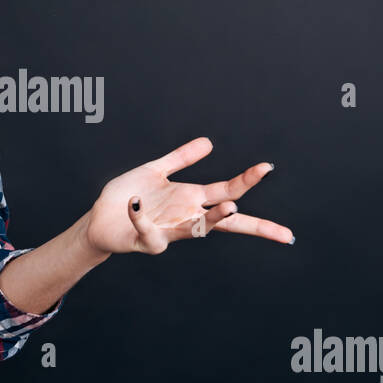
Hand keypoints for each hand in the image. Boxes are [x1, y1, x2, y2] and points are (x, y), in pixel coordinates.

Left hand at [84, 136, 292, 254]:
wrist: (99, 219)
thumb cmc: (128, 197)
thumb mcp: (155, 172)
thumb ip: (180, 158)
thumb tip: (209, 142)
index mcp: (190, 199)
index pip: (228, 191)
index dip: (247, 180)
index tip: (268, 167)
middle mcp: (185, 217)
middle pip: (226, 222)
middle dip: (253, 225)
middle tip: (283, 232)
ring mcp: (167, 231)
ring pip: (196, 230)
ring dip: (212, 221)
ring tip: (230, 208)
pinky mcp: (144, 241)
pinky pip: (147, 230)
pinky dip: (141, 217)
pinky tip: (135, 202)